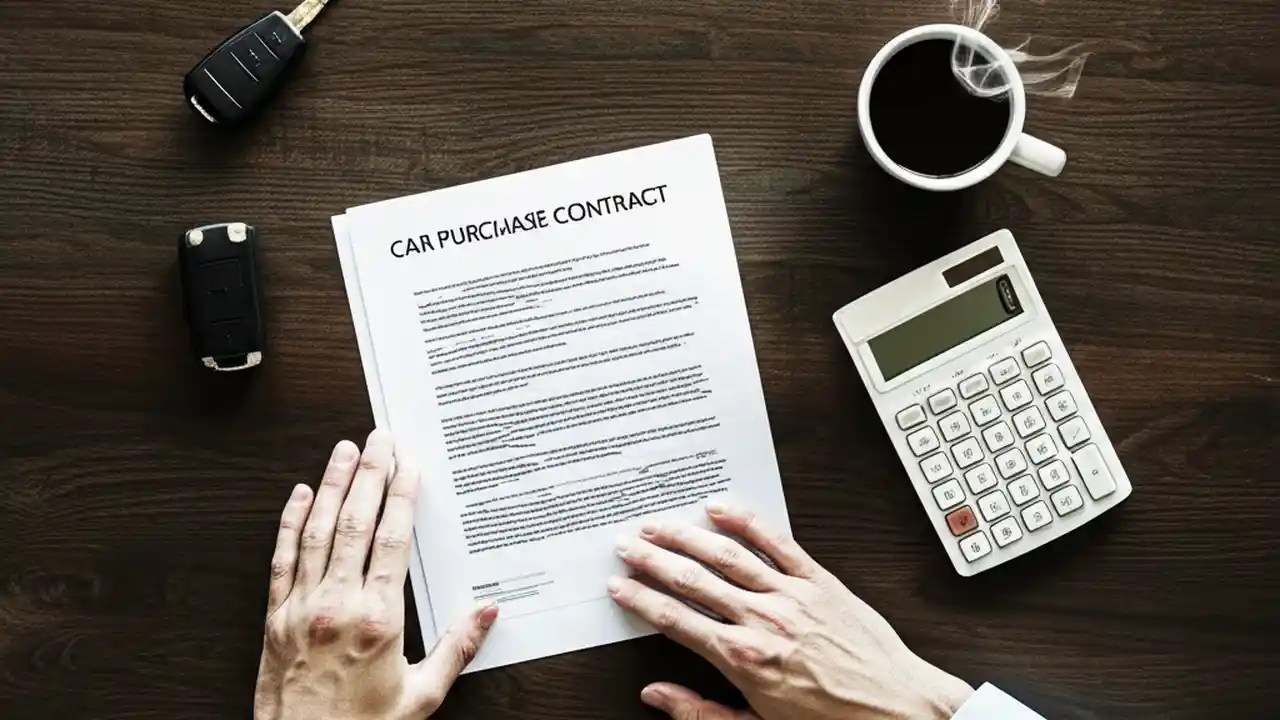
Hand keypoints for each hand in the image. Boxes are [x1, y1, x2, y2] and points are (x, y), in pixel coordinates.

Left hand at [254, 430, 498, 719]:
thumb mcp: (421, 696)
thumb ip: (457, 649)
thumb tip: (488, 611)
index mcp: (379, 620)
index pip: (392, 540)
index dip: (401, 496)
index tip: (408, 465)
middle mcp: (337, 605)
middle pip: (356, 523)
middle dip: (370, 475)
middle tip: (379, 438)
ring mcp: (301, 609)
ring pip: (317, 531)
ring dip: (333, 486)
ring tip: (344, 450)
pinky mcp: (274, 619)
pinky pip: (281, 559)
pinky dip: (290, 522)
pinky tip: (300, 495)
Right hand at [608, 502, 972, 719]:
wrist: (898, 710)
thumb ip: (700, 712)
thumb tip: (655, 694)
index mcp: (742, 659)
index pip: (675, 619)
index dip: (641, 599)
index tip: (619, 585)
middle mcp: (762, 620)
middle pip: (692, 579)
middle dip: (653, 559)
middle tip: (626, 544)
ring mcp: (791, 595)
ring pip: (727, 555)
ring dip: (687, 535)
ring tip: (660, 523)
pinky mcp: (820, 581)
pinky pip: (777, 542)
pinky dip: (746, 522)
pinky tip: (722, 508)